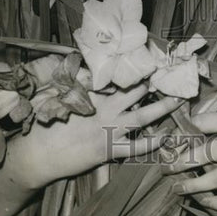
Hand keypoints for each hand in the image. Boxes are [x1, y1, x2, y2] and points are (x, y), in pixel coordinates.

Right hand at [15, 83, 181, 189]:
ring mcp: (108, 130)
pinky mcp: (108, 150)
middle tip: (169, 76)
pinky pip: (135, 147)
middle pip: (134, 92)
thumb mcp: (60, 98)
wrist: (39, 154)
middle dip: (152, 84)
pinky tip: (165, 138)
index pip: (117, 79)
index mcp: (92, 96)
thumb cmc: (47, 125)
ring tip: (178, 100)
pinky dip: (151, 143)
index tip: (149, 61)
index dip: (133, 70)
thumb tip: (88, 71)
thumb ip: (78, 85)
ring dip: (161, 108)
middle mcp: (105, 110)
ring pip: (141, 117)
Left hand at [162, 112, 216, 209]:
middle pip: (204, 153)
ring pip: (213, 179)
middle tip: (165, 167)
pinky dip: (214, 202)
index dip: (181, 131)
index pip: (201, 123)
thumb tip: (183, 132)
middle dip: (180, 161)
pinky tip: (203, 200)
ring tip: (176, 188)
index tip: (169, 140)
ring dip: (191, 185)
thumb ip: (215, 125)